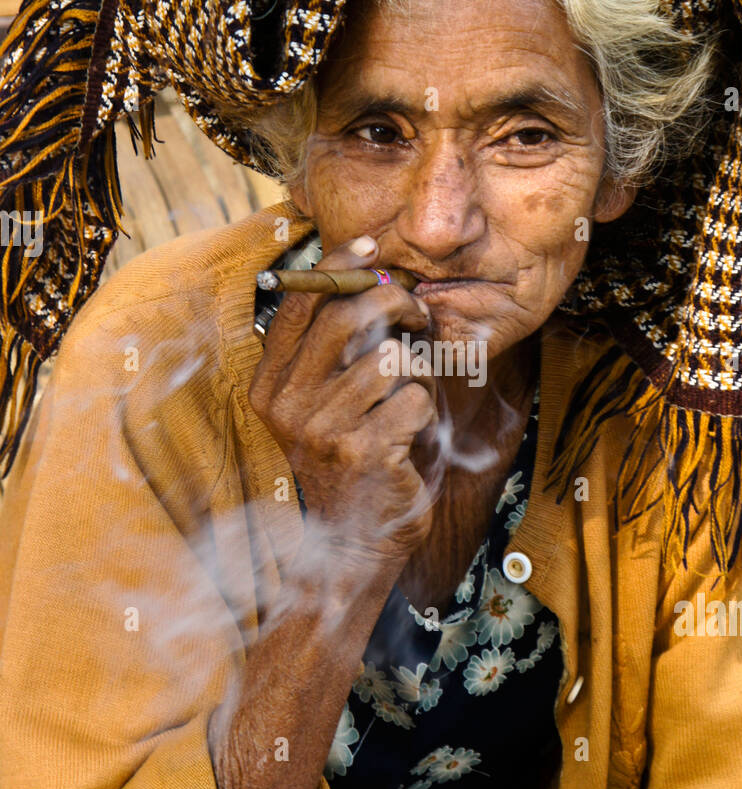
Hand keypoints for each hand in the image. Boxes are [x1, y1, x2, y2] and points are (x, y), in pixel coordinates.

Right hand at [248, 234, 437, 569]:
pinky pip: (414, 399)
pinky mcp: (362, 451)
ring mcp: (322, 429)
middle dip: (393, 303)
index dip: (337, 268)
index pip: (300, 305)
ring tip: (408, 395)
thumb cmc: (350, 457)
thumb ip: (334, 348)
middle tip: (417, 314)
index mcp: (270, 384)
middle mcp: (287, 404)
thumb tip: (368, 277)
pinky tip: (409, 433)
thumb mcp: (324, 401)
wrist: (353, 540)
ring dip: (415, 370)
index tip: (370, 247)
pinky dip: (424, 410)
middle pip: (345, 318)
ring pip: (390, 359)